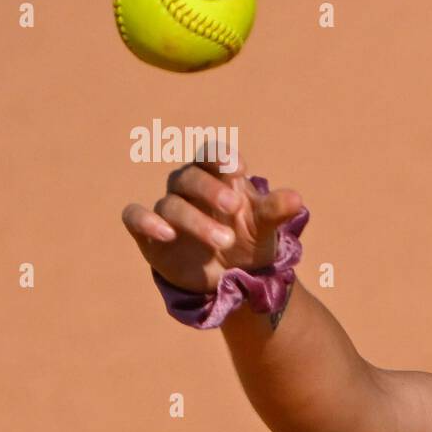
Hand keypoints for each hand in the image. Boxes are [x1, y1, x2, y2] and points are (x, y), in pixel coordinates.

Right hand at [121, 142, 304, 294]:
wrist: (229, 277)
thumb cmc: (247, 241)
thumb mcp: (264, 229)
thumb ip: (276, 211)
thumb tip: (296, 199)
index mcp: (217, 177)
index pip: (211, 154)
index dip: (220, 156)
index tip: (238, 168)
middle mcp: (187, 189)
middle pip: (189, 177)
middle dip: (210, 189)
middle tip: (234, 205)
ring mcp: (167, 209)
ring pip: (171, 204)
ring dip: (196, 221)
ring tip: (224, 241)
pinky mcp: (148, 233)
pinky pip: (134, 216)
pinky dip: (146, 221)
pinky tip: (166, 234)